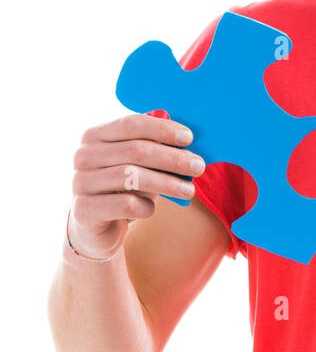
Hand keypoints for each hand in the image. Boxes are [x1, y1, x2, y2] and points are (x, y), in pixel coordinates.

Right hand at [68, 112, 205, 259]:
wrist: (96, 227)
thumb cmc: (123, 189)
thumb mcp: (138, 165)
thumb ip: (155, 150)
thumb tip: (189, 143)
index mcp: (95, 136)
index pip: (131, 124)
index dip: (162, 129)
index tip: (189, 138)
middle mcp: (83, 156)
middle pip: (135, 150)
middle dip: (172, 158)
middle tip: (199, 166)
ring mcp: (80, 182)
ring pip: (131, 177)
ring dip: (167, 183)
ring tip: (189, 191)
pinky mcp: (84, 210)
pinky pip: (124, 205)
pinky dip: (145, 207)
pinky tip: (152, 210)